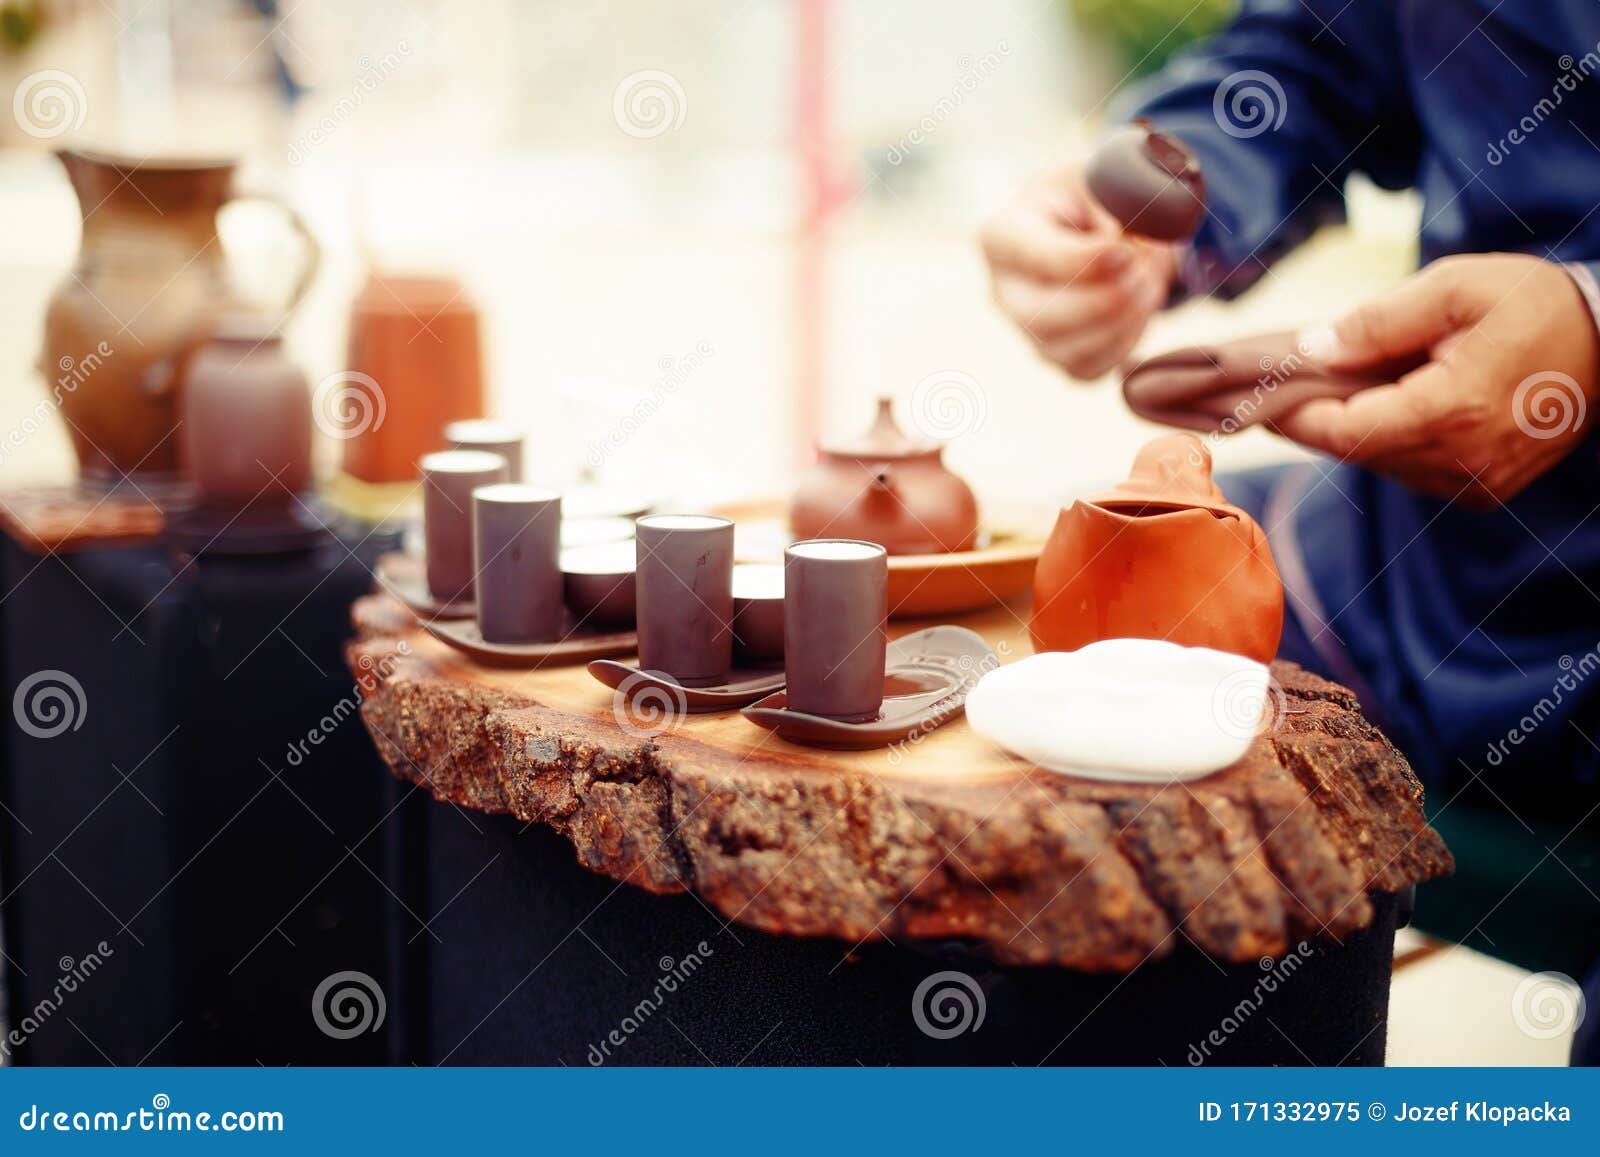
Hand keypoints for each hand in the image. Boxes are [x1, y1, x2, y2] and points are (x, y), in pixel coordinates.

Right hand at [980, 162, 1177, 379]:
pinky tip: (1140, 308)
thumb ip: (1115, 202)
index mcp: (1001, 234)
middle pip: (1042, 316)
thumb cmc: (1088, 195)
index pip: (1034, 257)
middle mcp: (1003, 289)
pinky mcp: (1054, 354)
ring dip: (1120, 323)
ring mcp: (1024, 328)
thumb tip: (1131, 249)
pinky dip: (1124, 344)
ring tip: (1148, 284)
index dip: (1085, 261)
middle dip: (1104, 301)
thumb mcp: (1098, 176)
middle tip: (1142, 273)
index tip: (1125, 250)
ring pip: (1064, 350)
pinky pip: (1087, 369)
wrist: (1086, 221)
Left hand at [1275, 253, 1599, 506]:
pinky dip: (1393, 442)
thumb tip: (1313, 350)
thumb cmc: (1530, 304)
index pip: (1345, 432)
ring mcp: (1475, 484)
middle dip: (1321, 420)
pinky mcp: (1483, 491)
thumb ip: (1377, 323)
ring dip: (1357, 430)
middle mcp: (1462, 461)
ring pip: (1382, 465)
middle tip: (1291, 385)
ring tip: (1345, 388)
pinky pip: (1414, 471)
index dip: (1297, 418)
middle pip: (1357, 451)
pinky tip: (1395, 405)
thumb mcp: (1452, 288)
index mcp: (1451, 411)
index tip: (1261, 399)